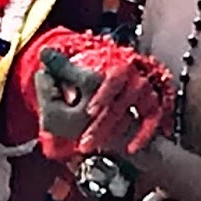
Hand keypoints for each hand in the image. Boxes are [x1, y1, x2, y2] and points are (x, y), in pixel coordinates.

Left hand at [34, 45, 173, 161]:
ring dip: (112, 132)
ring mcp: (147, 94)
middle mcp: (136, 79)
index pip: (114, 79)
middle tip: (85, 142)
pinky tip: (131, 147)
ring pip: (130, 115)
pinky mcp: (155, 106)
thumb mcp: (81, 68)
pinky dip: (143, 134)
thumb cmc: (103, 71)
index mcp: (121, 66)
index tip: (90, 111)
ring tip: (96, 146)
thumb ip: (63, 65)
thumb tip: (45, 53)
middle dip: (99, 126)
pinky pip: (152, 121)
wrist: (134, 72)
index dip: (102, 96)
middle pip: (118, 105)